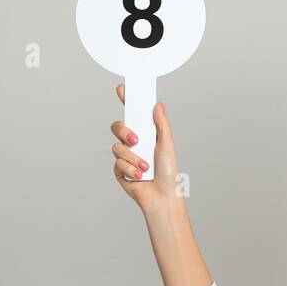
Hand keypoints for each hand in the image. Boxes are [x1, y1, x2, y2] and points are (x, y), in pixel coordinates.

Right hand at [110, 85, 180, 216]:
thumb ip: (161, 124)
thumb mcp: (167, 145)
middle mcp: (134, 143)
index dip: (126, 101)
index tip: (122, 89)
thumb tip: (158, 105)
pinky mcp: (120, 170)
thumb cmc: (169, 172)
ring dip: (133, 157)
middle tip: (136, 139)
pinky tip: (140, 176)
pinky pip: (118, 163)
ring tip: (145, 167)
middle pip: (118, 127)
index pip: (133, 114)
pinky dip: (130, 169)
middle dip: (124, 131)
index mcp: (145, 134)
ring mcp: (125, 156)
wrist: (162, 197)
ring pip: (117, 146)